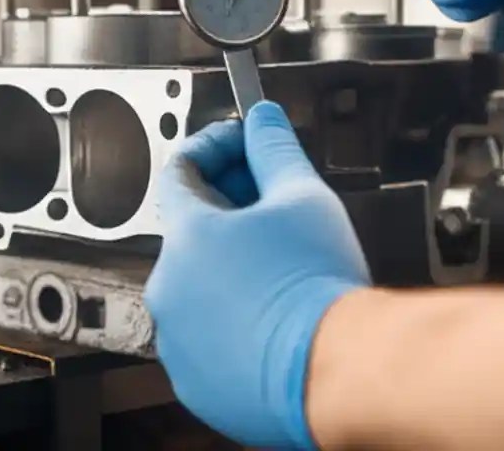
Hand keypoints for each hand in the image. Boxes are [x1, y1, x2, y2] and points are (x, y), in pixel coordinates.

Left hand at [144, 102, 367, 448]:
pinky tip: (277, 319)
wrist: (335, 370)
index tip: (244, 144)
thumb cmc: (317, 285)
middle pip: (192, 234)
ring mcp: (177, 340)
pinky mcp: (196, 383)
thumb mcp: (304, 197)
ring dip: (234, 272)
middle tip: (277, 207)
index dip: (215, 148)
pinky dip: (236, 325)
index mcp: (185, 236)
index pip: (180, 172)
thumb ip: (274, 150)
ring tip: (286, 271)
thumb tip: (262, 120)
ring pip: (201, 290)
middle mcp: (168, 287)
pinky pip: (210, 341)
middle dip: (231, 212)